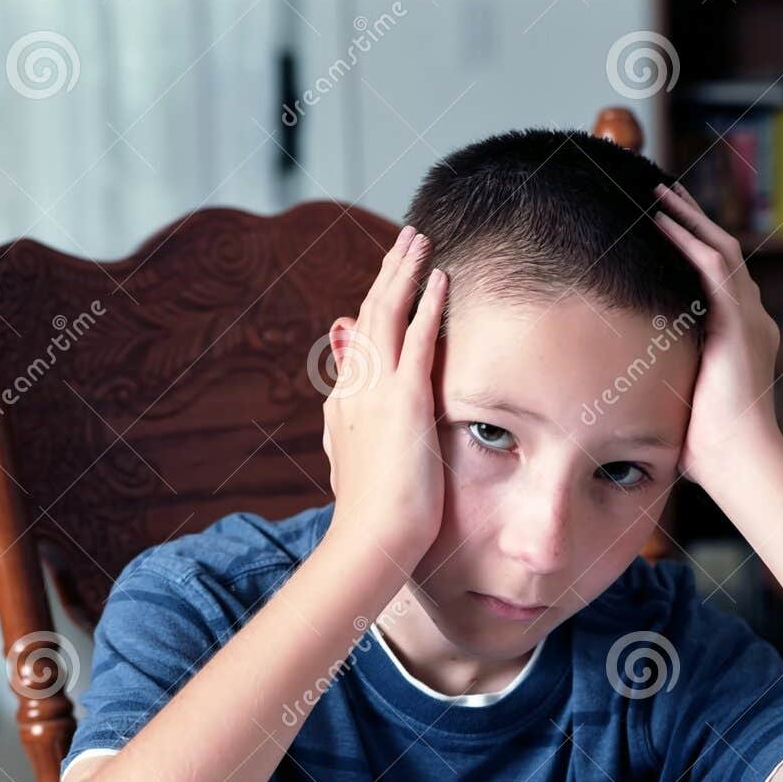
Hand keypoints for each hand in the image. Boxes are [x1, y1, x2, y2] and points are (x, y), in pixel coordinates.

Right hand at [321, 225, 447, 575]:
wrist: (371, 541)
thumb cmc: (371, 521)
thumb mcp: (354, 470)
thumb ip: (349, 434)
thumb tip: (340, 409)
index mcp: (343, 406)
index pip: (359, 344)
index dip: (374, 308)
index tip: (389, 283)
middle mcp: (354, 389)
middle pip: (369, 315)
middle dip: (388, 274)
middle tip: (406, 240)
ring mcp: (376, 392)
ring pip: (388, 314)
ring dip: (405, 272)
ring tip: (420, 241)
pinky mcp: (404, 400)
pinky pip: (417, 339)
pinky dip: (428, 304)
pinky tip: (442, 278)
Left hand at [652, 181, 782, 484]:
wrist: (739, 462)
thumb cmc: (707, 451)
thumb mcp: (678, 406)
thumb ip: (660, 388)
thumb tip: (619, 400)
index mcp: (740, 338)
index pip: (717, 282)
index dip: (693, 251)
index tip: (666, 230)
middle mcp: (751, 320)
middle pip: (722, 254)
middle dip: (693, 222)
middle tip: (662, 193)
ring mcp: (749, 318)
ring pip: (720, 250)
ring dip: (688, 220)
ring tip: (659, 193)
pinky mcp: (739, 323)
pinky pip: (714, 268)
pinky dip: (689, 241)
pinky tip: (664, 221)